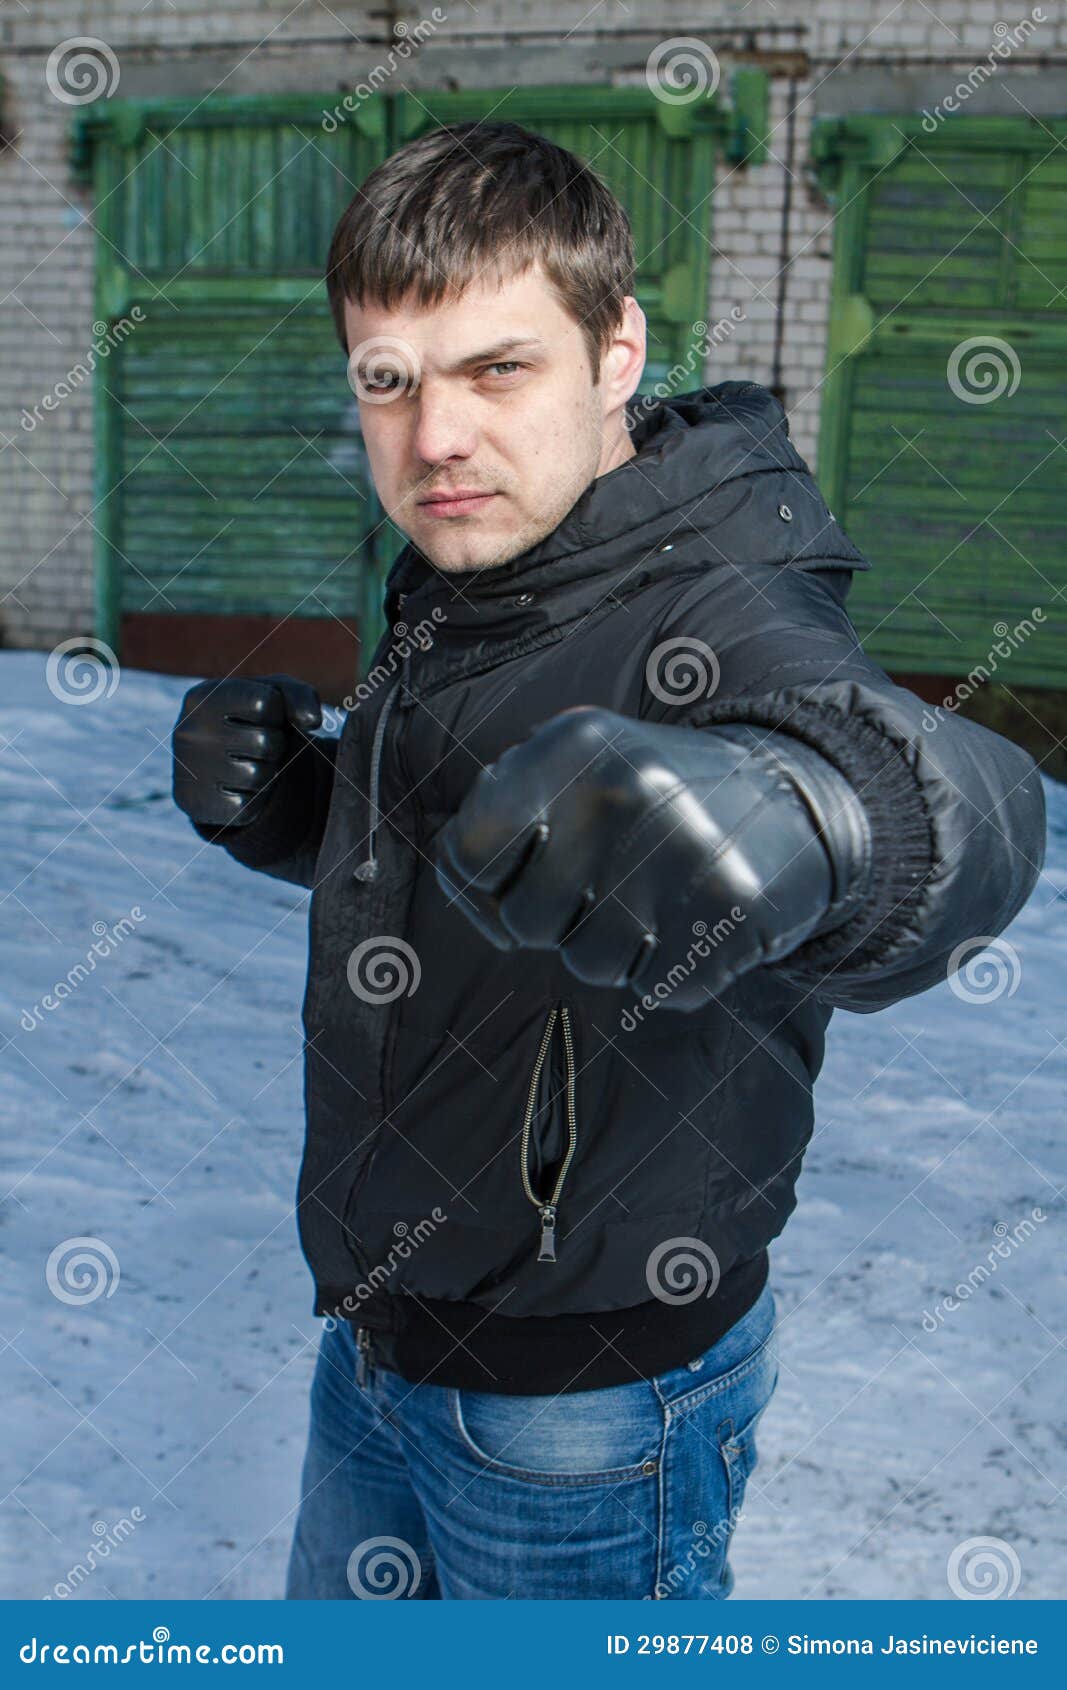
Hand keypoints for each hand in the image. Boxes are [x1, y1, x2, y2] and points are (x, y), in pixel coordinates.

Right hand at [172, 673, 321, 829]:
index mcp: (204, 697)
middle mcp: (189, 731)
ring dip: (265, 772)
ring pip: (258, 776)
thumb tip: (312, 720)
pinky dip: (253, 799)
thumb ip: (299, 695)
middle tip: (255, 744)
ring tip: (247, 763)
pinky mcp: (197, 805)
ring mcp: (190, 770)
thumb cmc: (249, 721)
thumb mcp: (273, 696)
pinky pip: (248, 806)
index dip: (275, 712)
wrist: (212, 764)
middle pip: (265, 742)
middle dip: (273, 745)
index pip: (265, 703)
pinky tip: (237, 786)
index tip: (260, 716)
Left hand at [434, 705, 868, 1006]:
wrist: (793, 798)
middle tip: (600, 887)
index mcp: (576, 744)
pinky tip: (690, 922)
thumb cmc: (652, 793)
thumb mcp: (578, 760)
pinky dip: (665, 970)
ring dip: (611, 950)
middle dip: (552, 921)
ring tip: (651, 900)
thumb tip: (462, 877)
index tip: (512, 879)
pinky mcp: (730, 914)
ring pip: (589, 964)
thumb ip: (503, 806)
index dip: (479, 886)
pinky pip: (653, 989)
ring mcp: (684, 853)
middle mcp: (627, 792)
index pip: (469, 854)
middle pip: (524, 923)